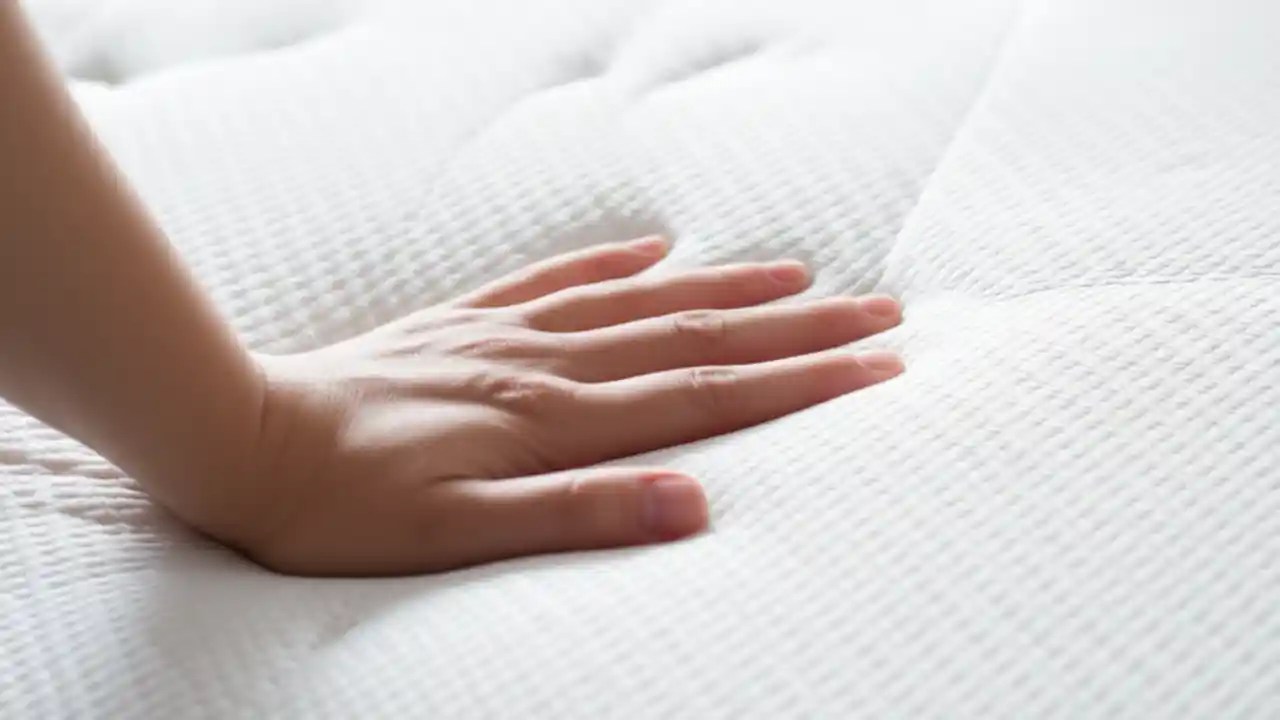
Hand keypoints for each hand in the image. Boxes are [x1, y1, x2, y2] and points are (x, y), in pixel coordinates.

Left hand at [219, 237, 903, 574]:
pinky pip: (555, 282)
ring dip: (725, 291)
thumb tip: (690, 504)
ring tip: (797, 277)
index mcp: (553, 419)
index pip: (704, 396)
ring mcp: (507, 337)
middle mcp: (545, 364)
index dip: (798, 383)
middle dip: (794, 331)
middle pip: (694, 340)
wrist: (242, 435)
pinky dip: (613, 265)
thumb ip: (576, 515)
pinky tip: (654, 250)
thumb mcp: (456, 534)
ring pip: (639, 303)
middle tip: (876, 312)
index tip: (875, 366)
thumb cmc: (344, 503)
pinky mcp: (466, 325)